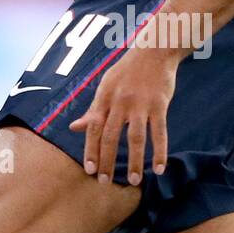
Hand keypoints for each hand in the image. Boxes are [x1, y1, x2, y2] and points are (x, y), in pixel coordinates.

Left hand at [68, 45, 178, 184]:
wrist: (154, 51)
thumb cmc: (128, 71)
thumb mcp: (105, 86)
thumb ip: (92, 109)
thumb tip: (74, 128)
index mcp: (104, 97)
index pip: (94, 127)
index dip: (91, 149)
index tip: (90, 169)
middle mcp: (120, 102)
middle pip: (111, 136)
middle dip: (107, 160)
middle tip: (105, 181)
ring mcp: (140, 103)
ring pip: (135, 138)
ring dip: (135, 161)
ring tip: (134, 181)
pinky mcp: (159, 104)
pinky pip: (159, 132)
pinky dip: (160, 151)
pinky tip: (159, 168)